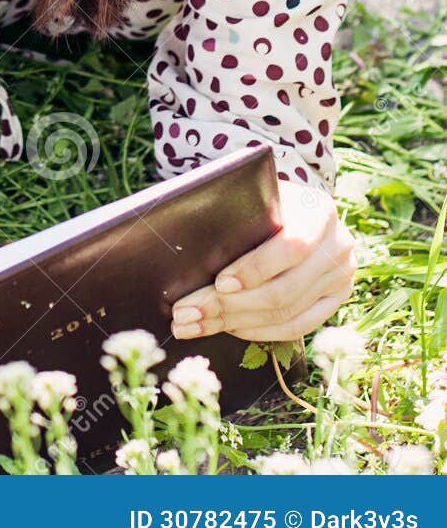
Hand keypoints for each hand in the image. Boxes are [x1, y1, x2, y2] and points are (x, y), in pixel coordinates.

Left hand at [170, 178, 356, 343]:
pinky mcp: (335, 301)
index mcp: (318, 211)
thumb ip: (235, 212)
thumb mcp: (254, 196)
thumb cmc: (263, 201)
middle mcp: (338, 245)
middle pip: (284, 289)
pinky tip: (229, 328)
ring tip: (195, 325)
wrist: (297, 210)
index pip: (291, 246)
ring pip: (286, 313)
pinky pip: (297, 327)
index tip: (219, 282)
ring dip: (235, 322)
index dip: (254, 268)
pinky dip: (260, 331)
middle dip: (229, 305)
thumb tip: (185, 233)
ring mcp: (341, 277)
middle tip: (186, 313)